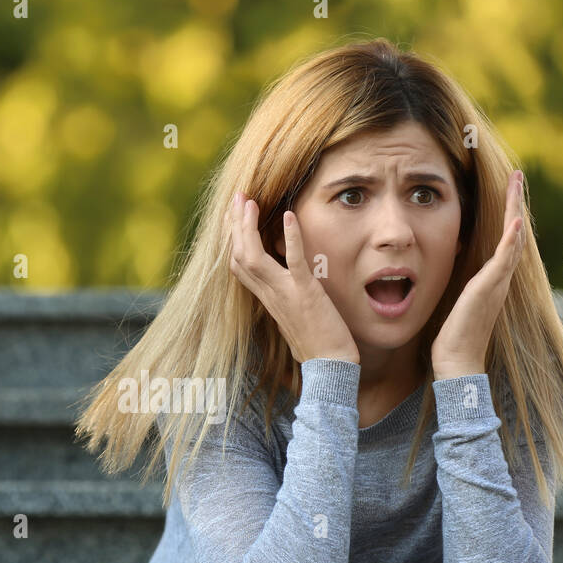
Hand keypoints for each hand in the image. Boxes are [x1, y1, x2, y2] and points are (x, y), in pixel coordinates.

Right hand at [228, 192, 358, 364]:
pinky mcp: (305, 293)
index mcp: (266, 299)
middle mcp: (269, 294)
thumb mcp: (293, 316)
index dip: (232, 238)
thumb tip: (285, 282)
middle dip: (234, 224)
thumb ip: (284, 296)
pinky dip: (290, 237)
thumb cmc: (317, 343)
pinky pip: (293, 262)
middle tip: (237, 196)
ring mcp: (285, 293)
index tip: (233, 215)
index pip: (237, 266)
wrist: (329, 366)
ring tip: (250, 201)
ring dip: (249, 226)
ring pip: (253, 257)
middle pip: (238, 256)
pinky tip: (289, 215)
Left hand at [431, 170, 525, 380]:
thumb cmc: (453, 338)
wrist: (457, 362)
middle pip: (514, 233)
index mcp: (491, 281)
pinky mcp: (489, 289)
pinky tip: (516, 220)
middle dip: (515, 203)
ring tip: (517, 183)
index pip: (504, 241)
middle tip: (517, 176)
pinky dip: (512, 239)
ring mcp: (497, 283)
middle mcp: (499, 279)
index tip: (506, 191)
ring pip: (513, 239)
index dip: (507, 215)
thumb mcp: (455, 302)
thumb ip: (459, 286)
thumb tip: (447, 270)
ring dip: (515, 209)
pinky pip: (505, 259)